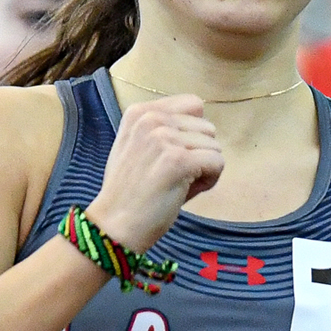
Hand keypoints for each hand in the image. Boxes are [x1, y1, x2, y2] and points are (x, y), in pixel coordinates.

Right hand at [83, 94, 222, 251]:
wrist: (114, 224)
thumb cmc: (129, 192)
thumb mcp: (135, 146)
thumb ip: (162, 129)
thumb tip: (204, 126)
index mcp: (140, 112)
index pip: (194, 105)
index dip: (192, 133)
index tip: (172, 154)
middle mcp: (151, 119)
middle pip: (207, 127)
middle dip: (199, 153)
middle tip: (174, 175)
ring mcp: (164, 138)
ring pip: (214, 146)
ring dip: (204, 169)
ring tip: (178, 184)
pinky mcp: (178, 160)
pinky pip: (217, 163)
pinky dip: (209, 181)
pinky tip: (185, 192)